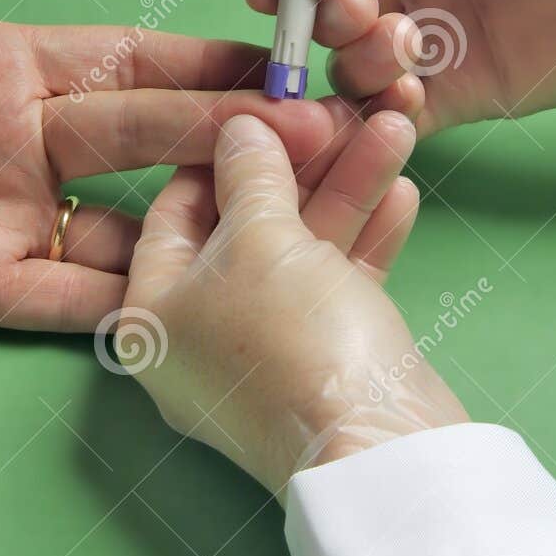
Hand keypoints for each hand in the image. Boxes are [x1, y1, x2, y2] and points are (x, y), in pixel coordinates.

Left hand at [0, 0, 341, 333]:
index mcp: (2, 63)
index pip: (130, 58)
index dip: (207, 60)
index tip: (282, 60)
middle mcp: (19, 142)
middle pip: (151, 137)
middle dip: (238, 139)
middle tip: (327, 139)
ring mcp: (2, 220)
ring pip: (131, 222)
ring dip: (208, 224)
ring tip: (295, 225)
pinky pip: (70, 298)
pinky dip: (136, 302)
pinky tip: (206, 302)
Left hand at [121, 110, 467, 493]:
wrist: (377, 449)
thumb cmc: (292, 339)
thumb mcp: (261, 238)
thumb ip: (251, 174)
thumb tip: (241, 130)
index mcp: (151, 314)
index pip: (174, 210)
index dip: (221, 151)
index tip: (267, 107)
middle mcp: (198, 337)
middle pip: (248, 225)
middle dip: (303, 162)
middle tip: (343, 110)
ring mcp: (265, 353)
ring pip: (302, 250)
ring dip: (348, 187)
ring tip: (397, 126)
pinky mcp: (325, 364)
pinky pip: (336, 286)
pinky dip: (366, 240)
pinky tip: (403, 193)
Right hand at [245, 0, 555, 133]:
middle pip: (330, 16)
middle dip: (327, 18)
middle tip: (358, 10)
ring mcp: (436, 44)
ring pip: (358, 68)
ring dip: (361, 60)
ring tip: (404, 43)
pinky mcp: (467, 96)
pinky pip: (402, 115)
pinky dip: (388, 111)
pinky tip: (410, 93)